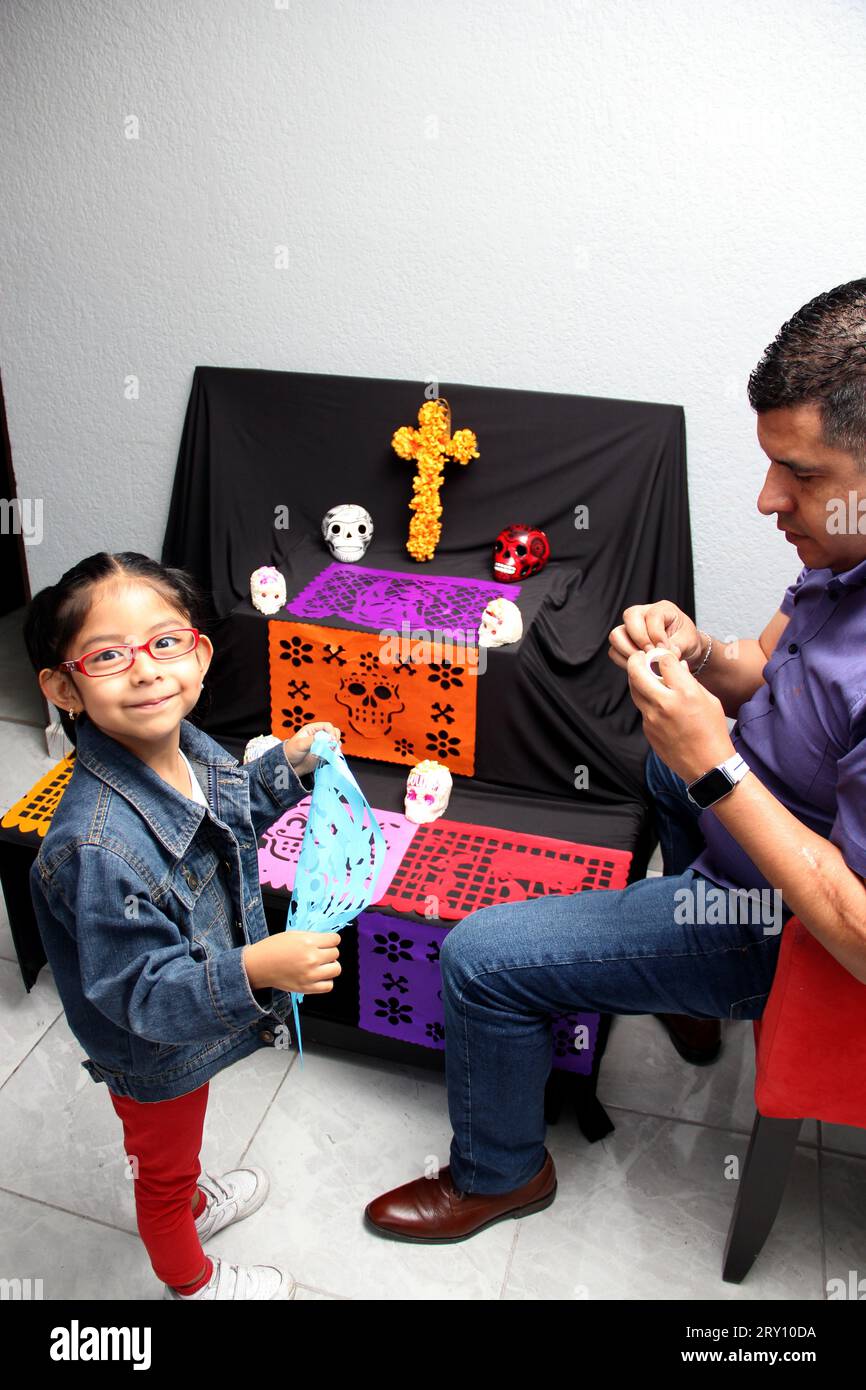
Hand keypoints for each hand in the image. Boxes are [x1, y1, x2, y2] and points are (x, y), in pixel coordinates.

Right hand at [243, 931, 341, 993]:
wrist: (259, 965)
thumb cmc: (273, 948)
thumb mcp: (294, 935)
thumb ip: (313, 938)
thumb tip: (328, 941)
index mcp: (308, 942)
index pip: (335, 939)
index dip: (332, 940)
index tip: (328, 942)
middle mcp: (311, 958)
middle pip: (335, 954)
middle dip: (329, 952)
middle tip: (320, 953)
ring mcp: (310, 974)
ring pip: (336, 969)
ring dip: (330, 966)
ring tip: (321, 965)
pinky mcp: (307, 987)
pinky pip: (329, 986)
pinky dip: (326, 981)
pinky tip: (319, 976)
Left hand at [283, 721, 341, 778]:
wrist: (290, 765)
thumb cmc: (292, 751)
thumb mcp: (301, 744)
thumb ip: (314, 740)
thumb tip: (327, 738)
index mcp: (313, 729)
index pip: (327, 726)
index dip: (331, 732)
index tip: (331, 740)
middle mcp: (319, 735)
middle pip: (334, 732)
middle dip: (335, 739)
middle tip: (332, 747)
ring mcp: (322, 744)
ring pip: (335, 742)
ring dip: (335, 746)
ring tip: (330, 752)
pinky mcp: (324, 752)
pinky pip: (333, 751)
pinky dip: (334, 753)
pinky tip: (329, 756)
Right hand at [608, 601, 704, 670]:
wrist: (683, 649)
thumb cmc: (685, 641)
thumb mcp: (689, 642)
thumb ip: (677, 647)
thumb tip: (663, 654)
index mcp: (662, 609)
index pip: (652, 616)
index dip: (656, 635)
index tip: (664, 650)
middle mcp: (642, 614)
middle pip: (629, 618)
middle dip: (640, 641)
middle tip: (651, 656)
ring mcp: (630, 628)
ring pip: (617, 635)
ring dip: (629, 652)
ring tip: (645, 662)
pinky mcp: (623, 642)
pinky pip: (614, 651)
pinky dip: (624, 661)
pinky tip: (639, 666)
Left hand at [626, 646, 734, 785]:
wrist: (707, 765)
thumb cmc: (713, 732)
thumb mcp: (709, 700)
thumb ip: (689, 681)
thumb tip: (677, 665)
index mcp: (685, 693)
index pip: (664, 660)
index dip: (662, 655)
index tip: (662, 655)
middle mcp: (665, 704)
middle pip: (637, 672)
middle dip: (636, 660)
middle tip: (640, 657)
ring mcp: (652, 718)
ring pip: (634, 690)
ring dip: (637, 679)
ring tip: (646, 676)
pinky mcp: (647, 730)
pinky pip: (641, 708)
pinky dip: (646, 700)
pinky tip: (657, 702)